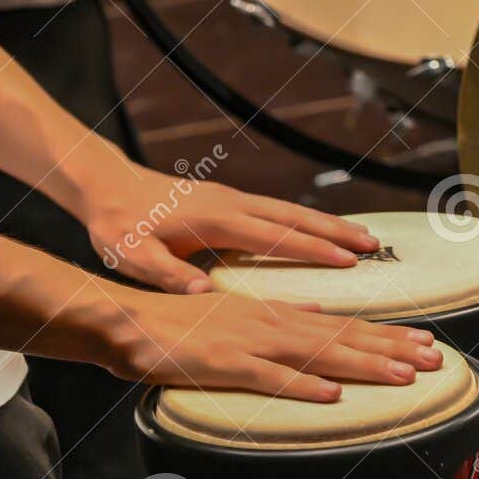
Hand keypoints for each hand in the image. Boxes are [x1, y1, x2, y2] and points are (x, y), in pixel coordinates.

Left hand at [86, 159, 383, 292]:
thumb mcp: (135, 257)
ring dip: (328, 225)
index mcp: (214, 221)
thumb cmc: (118, 226)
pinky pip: (278, 211)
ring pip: (291, 211)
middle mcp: (231, 205)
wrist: (105, 186)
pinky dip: (307, 222)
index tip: (346, 261)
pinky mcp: (229, 201)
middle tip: (373, 247)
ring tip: (363, 240)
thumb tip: (202, 292)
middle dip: (336, 233)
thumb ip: (168, 275)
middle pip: (294, 217)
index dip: (311, 250)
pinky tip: (324, 234)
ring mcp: (232, 199)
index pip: (273, 236)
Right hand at [96, 288, 441, 400]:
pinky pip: (268, 378)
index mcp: (273, 314)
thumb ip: (275, 318)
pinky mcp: (224, 364)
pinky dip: (301, 386)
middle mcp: (269, 324)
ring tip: (403, 376)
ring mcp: (248, 343)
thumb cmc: (175, 325)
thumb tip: (313, 315)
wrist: (125, 320)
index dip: (385, 335)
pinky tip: (331, 396)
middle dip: (391, 348)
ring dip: (362, 365)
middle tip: (435, 358)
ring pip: (316, 355)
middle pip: (341, 337)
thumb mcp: (234, 315)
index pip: (341, 325)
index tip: (425, 342)